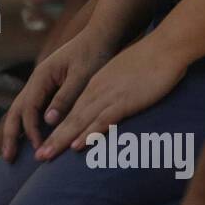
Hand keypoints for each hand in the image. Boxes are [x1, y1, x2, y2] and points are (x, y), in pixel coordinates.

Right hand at [1, 29, 112, 162]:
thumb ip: (65, 97)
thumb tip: (47, 121)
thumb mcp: (82, 76)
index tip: (38, 148)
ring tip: (12, 152)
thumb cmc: (94, 53)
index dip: (30, 130)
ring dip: (16, 131)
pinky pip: (34, 108)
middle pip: (16, 110)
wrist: (102, 35)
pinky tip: (31, 137)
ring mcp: (42, 83)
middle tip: (8, 157)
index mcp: (42, 76)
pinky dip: (28, 124)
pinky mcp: (51, 87)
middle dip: (11, 134)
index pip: (28, 108)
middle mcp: (37, 80)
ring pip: (22, 109)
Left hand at [36, 33, 188, 159]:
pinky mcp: (124, 100)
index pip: (72, 111)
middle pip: (70, 119)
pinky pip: (103, 119)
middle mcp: (97, 91)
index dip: (58, 130)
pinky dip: (89, 133)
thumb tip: (113, 106)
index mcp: (96, 86)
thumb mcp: (125, 77)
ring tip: (46, 156)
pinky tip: (78, 146)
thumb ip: (115, 91)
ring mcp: (109, 96)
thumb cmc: (150, 62)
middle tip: (38, 158)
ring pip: (80, 121)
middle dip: (53, 140)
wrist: (165, 46)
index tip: (46, 145)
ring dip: (62, 140)